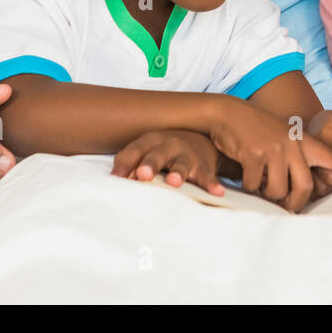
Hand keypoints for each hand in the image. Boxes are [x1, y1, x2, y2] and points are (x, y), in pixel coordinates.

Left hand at [111, 129, 225, 195]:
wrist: (201, 140)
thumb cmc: (164, 150)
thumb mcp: (146, 151)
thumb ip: (129, 164)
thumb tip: (115, 179)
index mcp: (150, 141)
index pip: (134, 151)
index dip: (125, 164)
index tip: (117, 178)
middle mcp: (168, 145)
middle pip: (157, 155)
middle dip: (150, 164)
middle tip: (143, 175)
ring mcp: (187, 155)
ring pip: (181, 164)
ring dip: (178, 173)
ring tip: (175, 182)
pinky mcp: (204, 167)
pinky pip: (208, 177)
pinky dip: (212, 185)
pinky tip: (217, 192)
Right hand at [208, 98, 331, 211]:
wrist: (230, 114)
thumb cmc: (259, 132)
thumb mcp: (285, 139)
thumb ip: (299, 159)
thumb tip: (306, 191)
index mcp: (306, 142)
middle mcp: (295, 145)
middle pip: (305, 187)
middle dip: (294, 202)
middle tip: (286, 206)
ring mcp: (275, 148)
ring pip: (278, 191)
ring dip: (267, 193)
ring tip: (260, 180)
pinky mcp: (255, 154)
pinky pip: (256, 186)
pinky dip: (250, 185)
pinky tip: (246, 172)